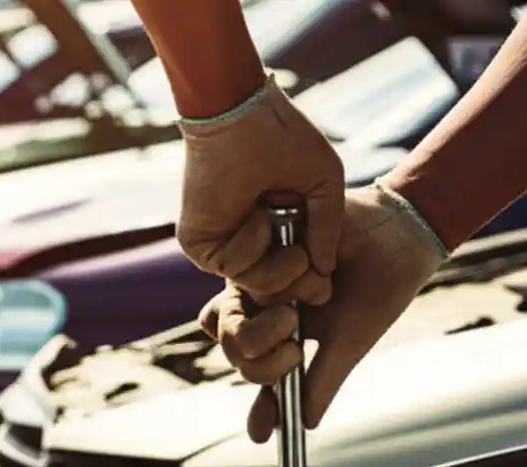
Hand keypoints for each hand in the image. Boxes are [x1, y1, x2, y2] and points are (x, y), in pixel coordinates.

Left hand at [178, 76, 343, 304]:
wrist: (239, 113)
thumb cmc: (282, 136)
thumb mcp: (323, 184)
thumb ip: (327, 229)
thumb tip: (325, 272)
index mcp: (277, 228)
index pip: (296, 277)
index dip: (312, 285)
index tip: (325, 286)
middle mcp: (249, 241)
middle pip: (278, 292)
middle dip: (299, 283)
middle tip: (305, 259)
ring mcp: (223, 244)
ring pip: (259, 286)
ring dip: (277, 258)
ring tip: (276, 217)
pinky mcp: (199, 244)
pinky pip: (233, 268)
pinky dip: (251, 243)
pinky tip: (253, 211)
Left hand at [199, 184, 447, 442]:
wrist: (401, 239)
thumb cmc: (377, 292)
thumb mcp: (348, 346)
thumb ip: (319, 384)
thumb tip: (304, 427)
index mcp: (277, 330)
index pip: (245, 361)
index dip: (257, 378)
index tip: (274, 401)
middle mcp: (262, 301)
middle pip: (228, 334)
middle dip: (258, 344)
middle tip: (294, 334)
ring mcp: (262, 269)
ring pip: (236, 302)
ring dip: (280, 306)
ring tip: (322, 289)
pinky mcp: (268, 236)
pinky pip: (257, 265)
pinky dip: (289, 275)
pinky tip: (320, 268)